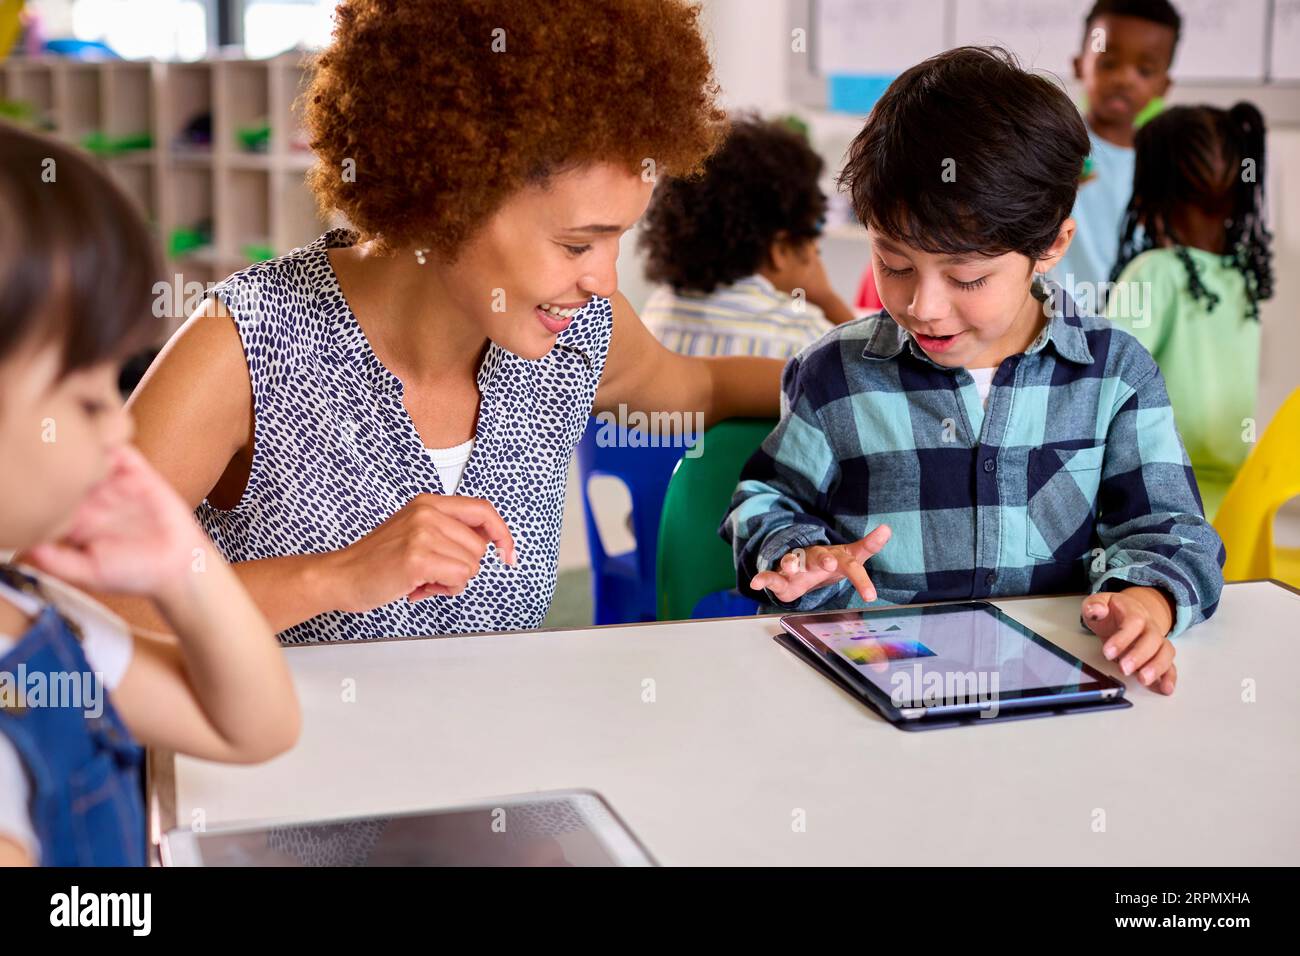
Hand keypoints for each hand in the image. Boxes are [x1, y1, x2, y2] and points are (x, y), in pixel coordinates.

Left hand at [22, 444, 209, 596]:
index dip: (36, 485)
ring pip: (91, 454)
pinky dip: (113, 442)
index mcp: (76, 520)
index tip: (30, 479)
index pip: (48, 495)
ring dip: (82, 445)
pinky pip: (124, 451)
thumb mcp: (89, 574)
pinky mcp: (141, 476)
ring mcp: (116, 486)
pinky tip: (105, 449)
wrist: (179, 568)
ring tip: (76, 446)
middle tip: (48, 454)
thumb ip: (57, 561)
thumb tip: (27, 544)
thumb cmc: (135, 574)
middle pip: (65, 468)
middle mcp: (94, 500)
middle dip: (56, 459)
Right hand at [325, 494, 515, 610]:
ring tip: (421, 579)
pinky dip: (445, 589)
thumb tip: (489, 544)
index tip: (508, 553)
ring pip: (471, 565)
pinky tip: (419, 588)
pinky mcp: (418, 558)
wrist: (341, 576)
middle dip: (462, 568)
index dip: (501, 533)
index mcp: (428, 503)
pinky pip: (459, 578)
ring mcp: (423, 533)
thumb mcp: (415, 532)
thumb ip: (448, 532)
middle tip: (431, 574)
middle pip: (480, 547)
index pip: (483, 510)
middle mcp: (427, 512)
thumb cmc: (377, 561)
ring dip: (451, 581)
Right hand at [749, 525, 890, 603]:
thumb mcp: (852, 556)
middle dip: (823, 559)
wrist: (806, 563)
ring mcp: (797, 565)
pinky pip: (772, 575)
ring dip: (792, 563)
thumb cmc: (831, 561)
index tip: (870, 596)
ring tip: (791, 569)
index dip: (860, 579)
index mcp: (835, 556)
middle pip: (819, 556)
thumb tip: (888, 528)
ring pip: (793, 561)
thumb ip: (869, 545)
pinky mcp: (782, 575)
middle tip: (829, 564)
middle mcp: (815, 557)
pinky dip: (764, 578)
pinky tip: (756, 584)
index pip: (851, 566)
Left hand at [1082, 586, 1177, 694]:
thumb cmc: (1112, 611)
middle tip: (1124, 669)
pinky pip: (1170, 665)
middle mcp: (1150, 626)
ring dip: (1157, 667)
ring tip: (1143, 680)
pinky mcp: (1160, 655)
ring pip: (1165, 652)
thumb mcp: (1098, 603)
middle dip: (1139, 656)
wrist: (1128, 612)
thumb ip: (1094, 605)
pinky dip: (1170, 677)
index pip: (1133, 622)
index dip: (1122, 638)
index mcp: (1134, 612)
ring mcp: (1157, 641)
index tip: (1108, 653)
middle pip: (1152, 639)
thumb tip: (1096, 610)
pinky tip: (1165, 688)